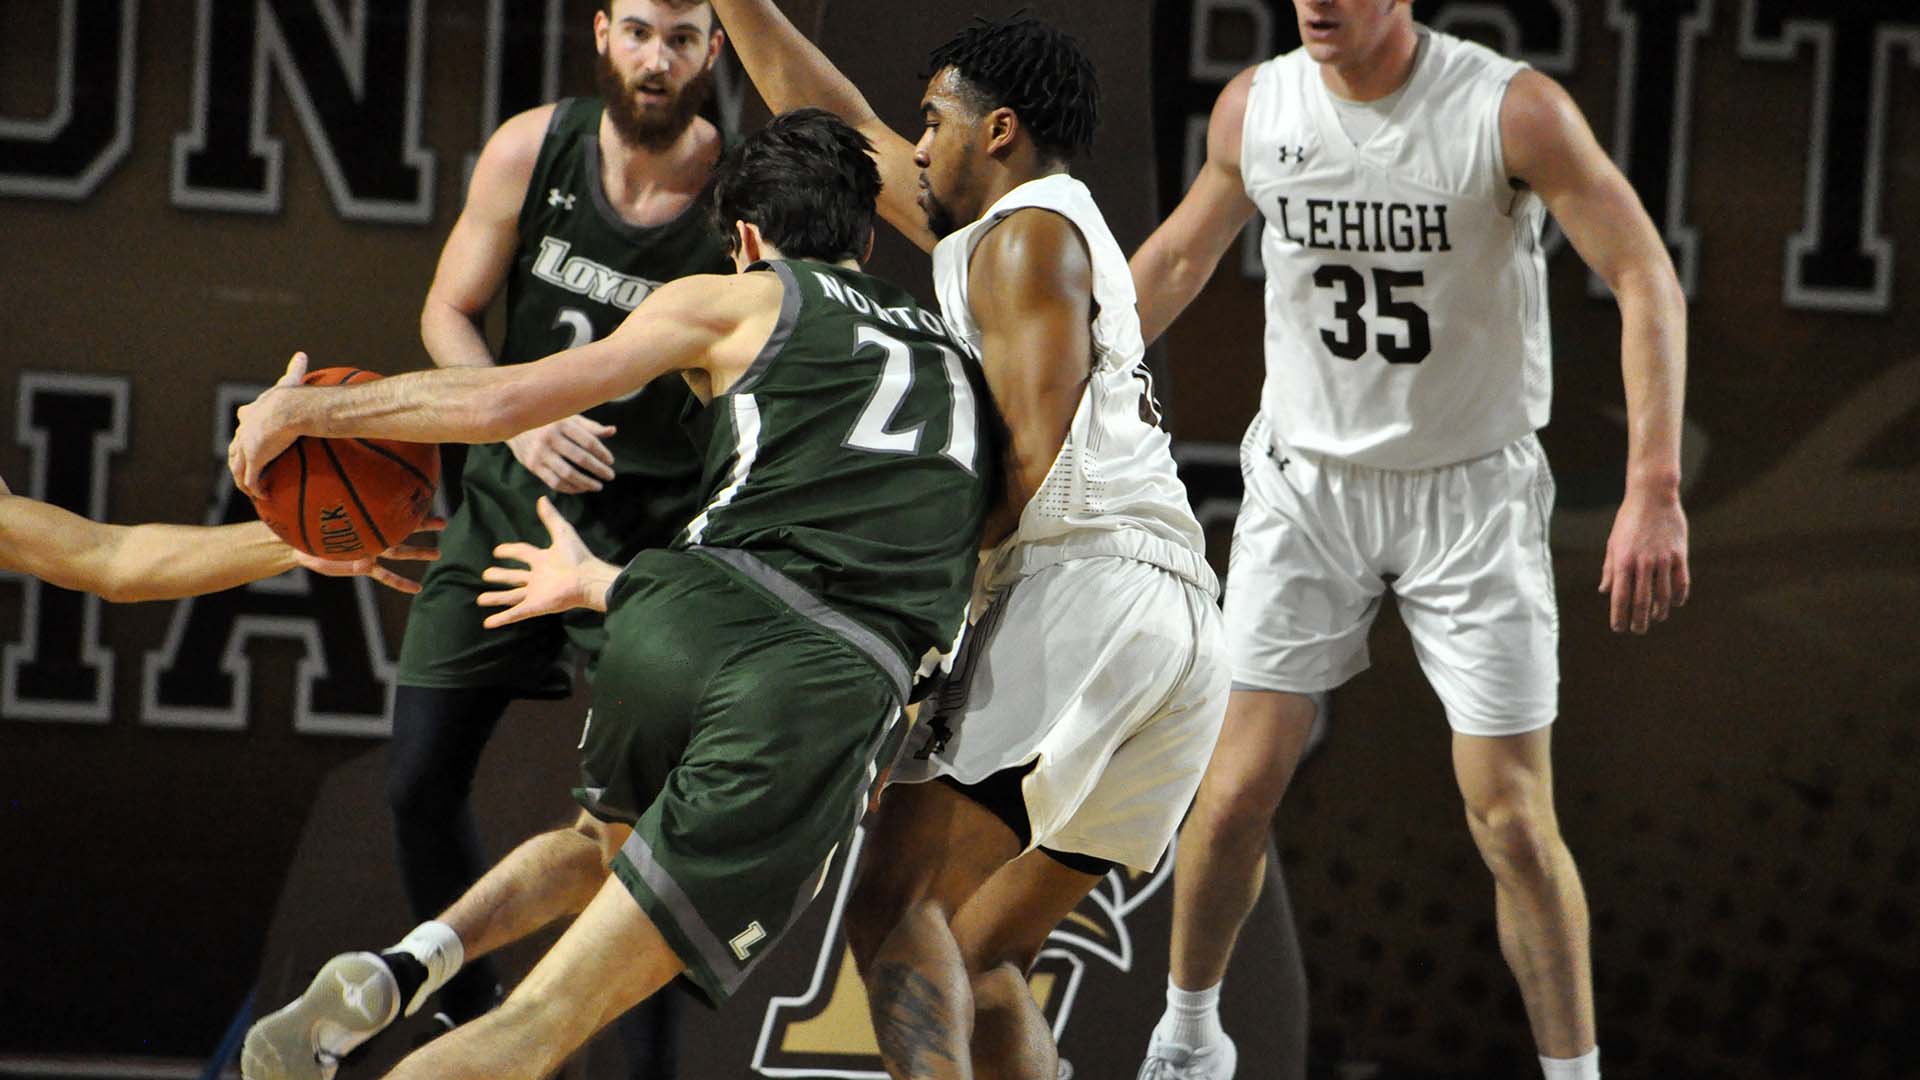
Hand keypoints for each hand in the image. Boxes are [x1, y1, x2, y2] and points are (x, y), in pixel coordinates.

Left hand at [229, 352, 310, 497]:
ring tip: (251, 489)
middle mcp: (243, 432)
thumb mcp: (290, 381)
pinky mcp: (254, 461)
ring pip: (238, 468)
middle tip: (245, 469)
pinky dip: (255, 488)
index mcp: (251, 414)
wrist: (287, 410)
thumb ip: (295, 369)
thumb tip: (301, 354)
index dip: (245, 431)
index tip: (248, 439)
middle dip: (238, 459)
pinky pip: (251, 480)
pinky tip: (262, 495)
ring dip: (243, 479)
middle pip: (234, 448)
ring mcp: (247, 448)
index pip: (244, 422)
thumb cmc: (290, 396)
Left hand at [293, 516, 445, 593]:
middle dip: (423, 525)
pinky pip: (386, 576)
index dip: (408, 504)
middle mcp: (371, 533)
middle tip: (444, 522)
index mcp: (365, 519)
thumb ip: (336, 522)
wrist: (300, 547)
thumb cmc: (309, 526)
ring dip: (418, 552)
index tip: (426, 494)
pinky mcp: (364, 566)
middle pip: (403, 529)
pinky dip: (400, 582)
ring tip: (439, 553)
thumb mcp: (322, 518)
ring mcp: (370, 550)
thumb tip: (356, 545)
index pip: (391, 510)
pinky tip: (418, 588)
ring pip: (400, 551)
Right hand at [477, 497, 613, 626]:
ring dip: (497, 598)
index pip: (523, 553)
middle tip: (485, 575)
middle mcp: (538, 578)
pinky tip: (488, 623)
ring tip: (480, 599)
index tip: (498, 551)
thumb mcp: (562, 532)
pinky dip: (501, 618)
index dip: (511, 551)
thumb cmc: (578, 557)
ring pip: (511, 596)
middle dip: (501, 576)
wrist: (587, 579)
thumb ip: (551, 517)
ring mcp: (536, 593)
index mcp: (543, 560)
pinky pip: (515, 613)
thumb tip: (542, 498)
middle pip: (515, 578)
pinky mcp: (535, 606)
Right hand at [506, 415, 617, 493]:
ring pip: (568, 474)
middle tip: (610, 476)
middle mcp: (550, 438)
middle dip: (598, 469)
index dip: (602, 453)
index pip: (588, 441)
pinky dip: (570, 488)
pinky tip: (581, 488)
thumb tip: (613, 431)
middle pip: (580, 458)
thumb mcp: (568, 418)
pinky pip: (554, 482)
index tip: (610, 461)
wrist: (513, 424)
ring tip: (597, 486)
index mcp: (562, 423)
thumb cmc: (548, 421)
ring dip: (586, 483)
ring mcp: (540, 453)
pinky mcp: (533, 465)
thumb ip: (590, 427)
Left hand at [1600, 485, 1690, 633]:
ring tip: (1655, 618)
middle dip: (1639, 620)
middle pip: (1642, 600)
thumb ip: (1610, 569)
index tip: (1619, 629)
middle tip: (1638, 630)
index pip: (1620, 596)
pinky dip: (1678, 597)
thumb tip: (1605, 592)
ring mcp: (1663, 559)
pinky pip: (1681, 582)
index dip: (1619, 616)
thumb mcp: (1613, 543)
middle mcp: (1643, 563)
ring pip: (1663, 595)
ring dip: (1659, 611)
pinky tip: (1674, 604)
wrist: (1652, 497)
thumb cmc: (1628, 521)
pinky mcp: (1680, 555)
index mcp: (1623, 561)